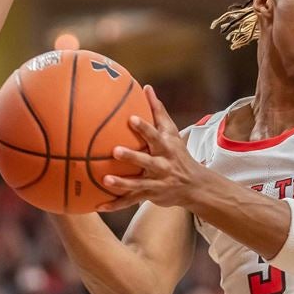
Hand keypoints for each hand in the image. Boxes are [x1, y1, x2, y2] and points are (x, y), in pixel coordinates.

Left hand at [100, 86, 205, 210]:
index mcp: (166, 148)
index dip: (144, 128)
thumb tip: (146, 87)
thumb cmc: (177, 153)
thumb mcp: (171, 132)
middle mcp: (162, 166)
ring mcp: (156, 183)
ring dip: (122, 183)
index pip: (155, 136)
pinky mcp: (149, 196)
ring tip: (105, 180)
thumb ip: (158, 111)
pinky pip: (130, 201)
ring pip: (138, 184)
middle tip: (115, 150)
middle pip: (147, 161)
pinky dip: (115, 204)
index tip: (132, 119)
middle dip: (132, 157)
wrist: (194, 186)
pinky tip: (99, 206)